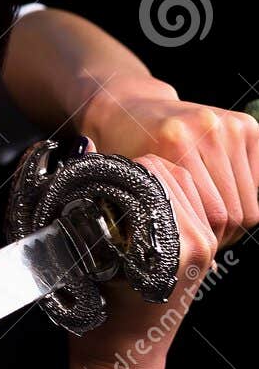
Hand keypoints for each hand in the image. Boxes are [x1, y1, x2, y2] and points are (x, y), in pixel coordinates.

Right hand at [67, 142, 242, 368]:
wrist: (121, 359)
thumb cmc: (97, 322)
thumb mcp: (84, 262)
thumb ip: (89, 210)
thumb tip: (88, 157)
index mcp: (172, 243)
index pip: (152, 173)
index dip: (121, 169)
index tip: (99, 182)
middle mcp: (196, 241)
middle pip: (172, 172)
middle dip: (138, 173)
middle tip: (110, 188)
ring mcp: (204, 245)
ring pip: (183, 183)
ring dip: (153, 182)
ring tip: (125, 199)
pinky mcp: (203, 251)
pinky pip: (190, 204)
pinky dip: (166, 198)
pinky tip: (143, 212)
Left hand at [80, 74, 258, 248]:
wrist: (131, 108)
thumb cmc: (123, 153)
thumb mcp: (125, 183)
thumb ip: (143, 212)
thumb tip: (176, 259)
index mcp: (174, 144)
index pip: (214, 216)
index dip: (207, 242)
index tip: (191, 250)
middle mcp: (207, 130)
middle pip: (235, 210)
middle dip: (221, 235)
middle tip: (201, 241)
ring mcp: (228, 126)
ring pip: (249, 200)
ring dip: (233, 219)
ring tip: (208, 224)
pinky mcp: (244, 125)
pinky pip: (257, 181)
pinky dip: (242, 197)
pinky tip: (220, 201)